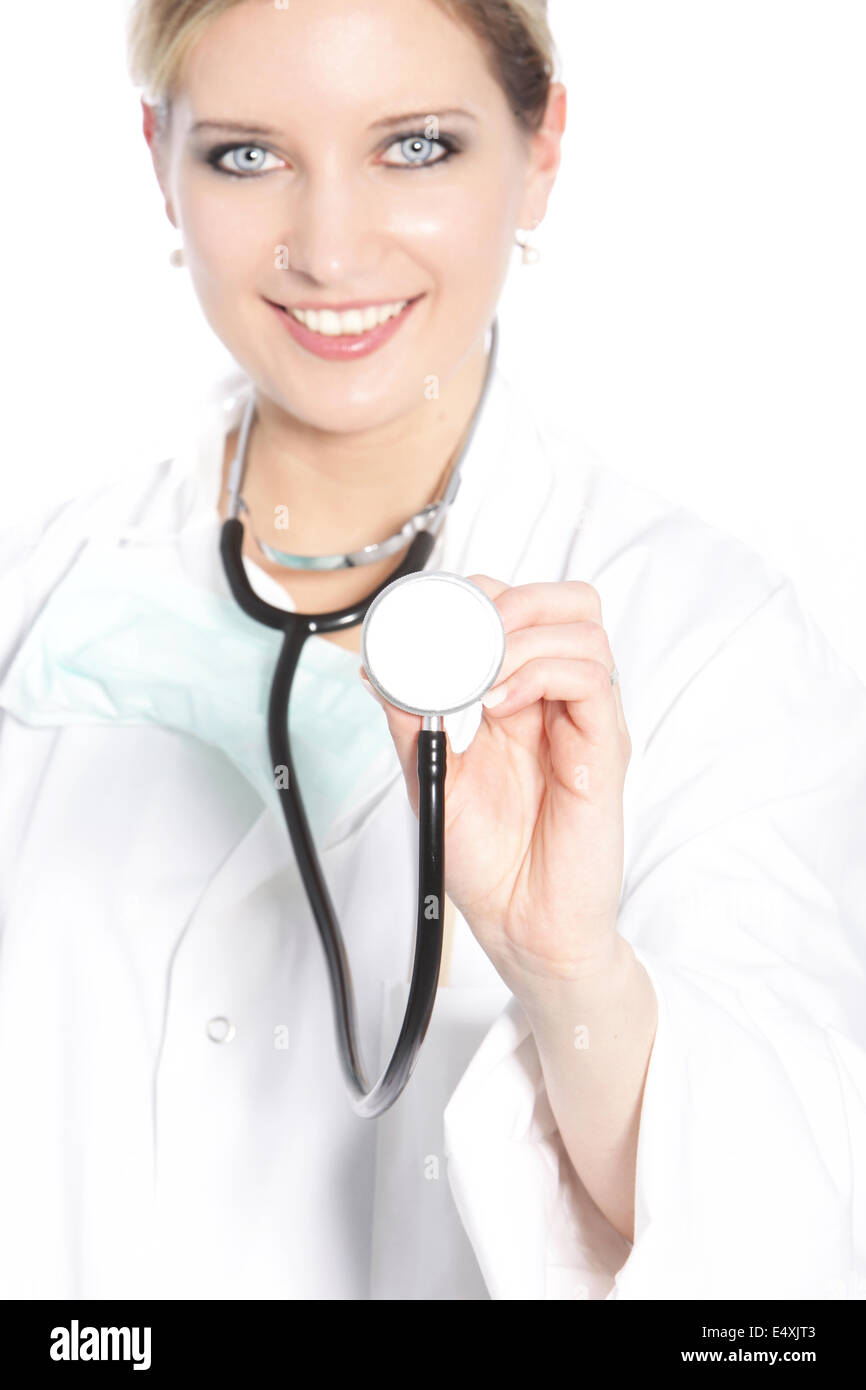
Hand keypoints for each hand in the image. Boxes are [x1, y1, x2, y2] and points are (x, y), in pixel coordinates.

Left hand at [359, 576, 631, 994]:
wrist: (519, 924)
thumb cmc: (486, 857)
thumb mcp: (430, 774)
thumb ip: (412, 717)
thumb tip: (381, 666)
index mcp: (520, 695)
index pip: (520, 607)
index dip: (480, 596)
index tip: (431, 623)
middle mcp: (558, 699)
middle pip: (567, 602)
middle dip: (511, 601)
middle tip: (466, 639)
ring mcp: (585, 720)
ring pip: (583, 628)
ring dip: (522, 637)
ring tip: (480, 680)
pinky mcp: (605, 749)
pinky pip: (591, 680)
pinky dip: (541, 673)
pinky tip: (500, 704)